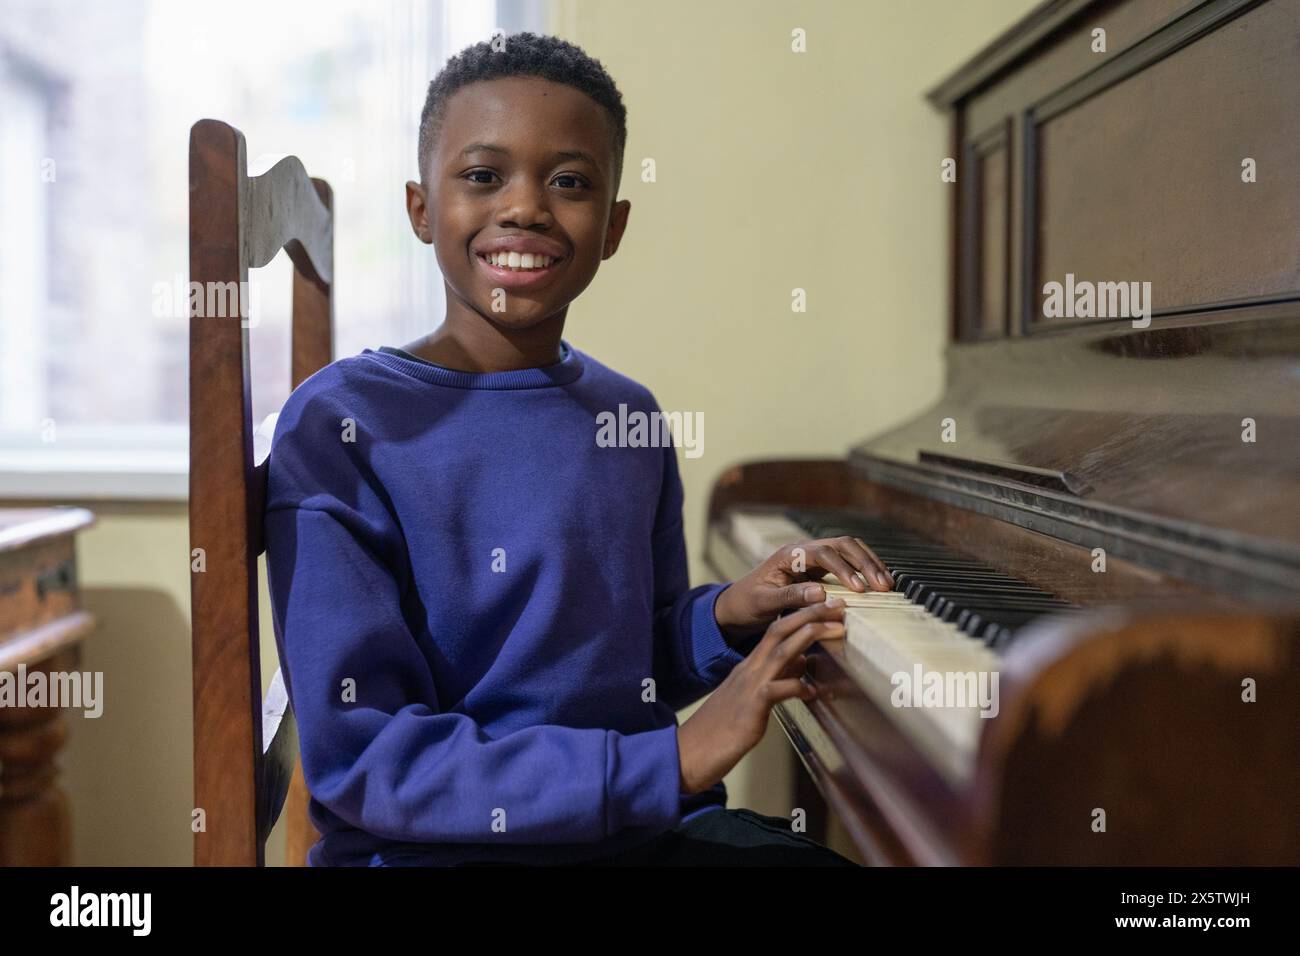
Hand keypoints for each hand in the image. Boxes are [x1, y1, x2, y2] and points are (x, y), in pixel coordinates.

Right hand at [678, 598, 846, 793]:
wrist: (692, 752)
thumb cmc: (724, 729)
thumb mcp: (754, 697)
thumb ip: (778, 677)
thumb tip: (804, 662)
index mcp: (750, 666)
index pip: (777, 630)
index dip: (803, 616)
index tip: (827, 608)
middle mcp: (749, 670)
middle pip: (780, 630)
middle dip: (810, 614)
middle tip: (838, 604)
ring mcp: (749, 686)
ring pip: (781, 651)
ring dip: (809, 636)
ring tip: (835, 628)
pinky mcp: (750, 708)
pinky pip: (777, 690)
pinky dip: (798, 686)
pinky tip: (813, 692)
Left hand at [713, 534, 892, 643]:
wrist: (738, 604)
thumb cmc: (748, 603)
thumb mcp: (764, 602)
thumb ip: (791, 596)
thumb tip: (822, 593)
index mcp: (789, 554)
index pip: (823, 553)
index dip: (844, 569)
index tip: (859, 589)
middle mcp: (803, 550)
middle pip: (842, 545)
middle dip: (865, 563)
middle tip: (883, 586)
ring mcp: (813, 557)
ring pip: (849, 549)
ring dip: (869, 564)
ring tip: (888, 584)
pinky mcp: (820, 567)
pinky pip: (847, 561)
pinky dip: (864, 569)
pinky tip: (878, 583)